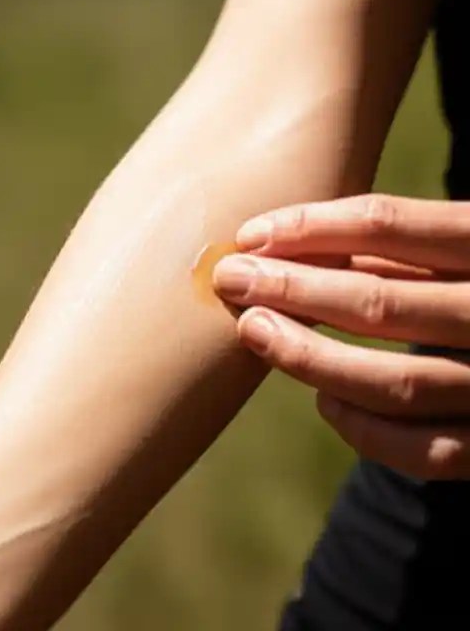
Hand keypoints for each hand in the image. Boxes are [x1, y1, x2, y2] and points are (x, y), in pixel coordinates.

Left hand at [213, 193, 469, 478]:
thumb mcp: (468, 253)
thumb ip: (403, 250)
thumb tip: (283, 246)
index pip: (395, 225)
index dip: (313, 227)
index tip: (250, 234)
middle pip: (383, 303)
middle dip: (292, 290)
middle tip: (231, 280)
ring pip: (396, 383)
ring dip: (310, 358)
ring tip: (256, 332)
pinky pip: (423, 450)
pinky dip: (362, 428)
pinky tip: (324, 400)